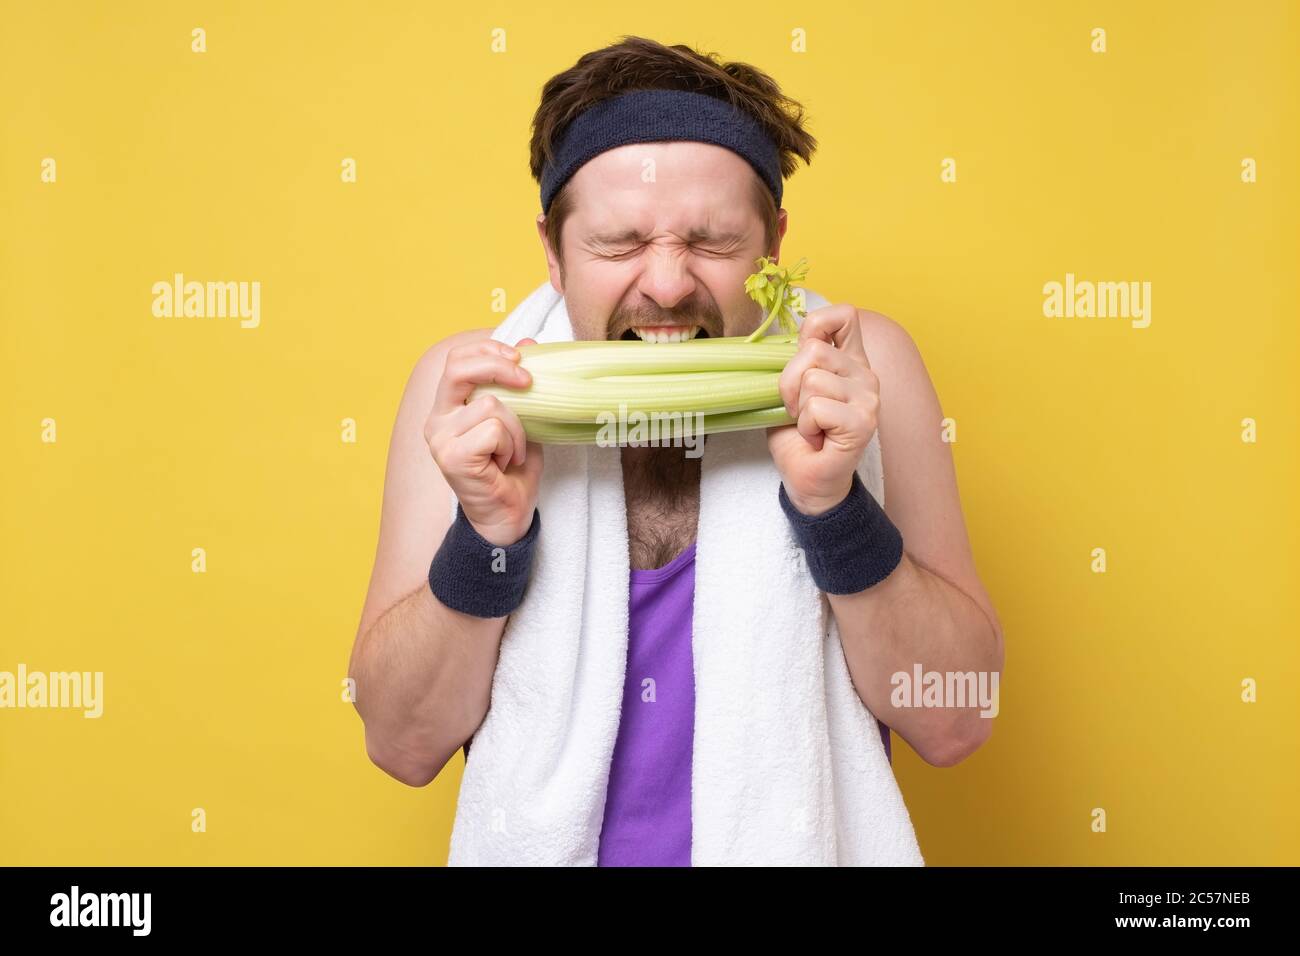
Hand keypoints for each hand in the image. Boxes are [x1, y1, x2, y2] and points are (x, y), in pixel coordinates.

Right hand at [424, 337, 543, 545]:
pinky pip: (493, 430)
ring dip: (517, 429)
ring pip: (491, 405)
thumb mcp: (522, 419)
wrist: (507, 516)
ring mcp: (440, 439)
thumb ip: (519, 384)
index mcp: (448, 407)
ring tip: (513, 452)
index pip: (457, 359)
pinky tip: (506, 464)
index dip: (487, 349)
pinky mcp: (451, 457)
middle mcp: (436, 420)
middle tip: (528, 381)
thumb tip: (529, 342)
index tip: (519, 357)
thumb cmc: (512, 470)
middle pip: (460, 369)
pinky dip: (512, 445)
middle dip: (499, 366)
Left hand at [767, 304, 878, 514]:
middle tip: (799, 410)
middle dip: (790, 382)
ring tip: (810, 426)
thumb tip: (788, 338)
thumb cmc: (799, 435)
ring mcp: (869, 398)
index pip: (844, 315)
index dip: (815, 325)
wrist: (808, 480)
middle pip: (812, 350)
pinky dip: (805, 426)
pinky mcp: (863, 423)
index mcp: (851, 360)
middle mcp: (866, 374)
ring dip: (798, 409)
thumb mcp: (792, 387)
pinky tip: (817, 439)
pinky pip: (816, 407)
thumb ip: (799, 358)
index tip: (801, 356)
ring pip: (812, 379)